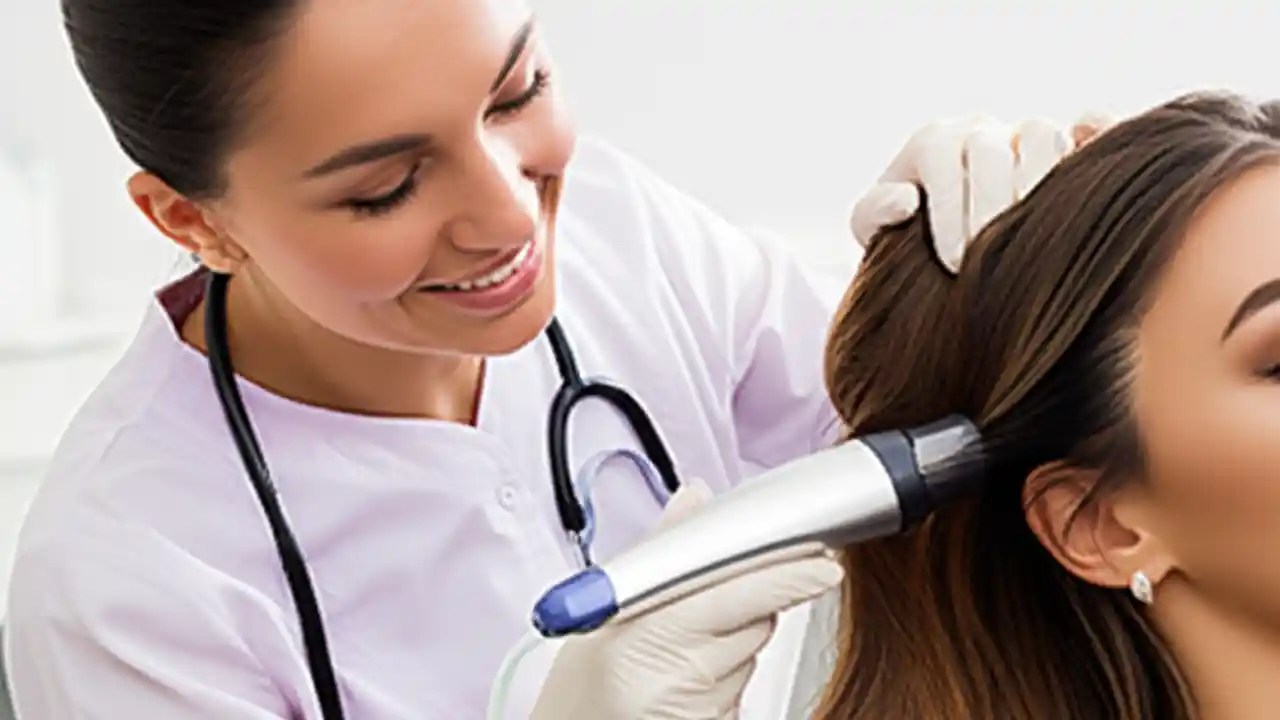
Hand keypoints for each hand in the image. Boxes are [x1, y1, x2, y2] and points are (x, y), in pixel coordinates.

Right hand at [530, 480, 843, 719]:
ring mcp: (696, 708)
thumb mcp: (607, 615)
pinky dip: (726, 680)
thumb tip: (697, 497)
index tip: (820, 565)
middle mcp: (673, 672)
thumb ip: (658, 553)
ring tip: (679, 654)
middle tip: (729, 603)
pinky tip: (685, 684)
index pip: (735, 592)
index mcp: (642, 630)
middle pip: (756, 621)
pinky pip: (744, 691)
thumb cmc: (581, 689)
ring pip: (753, 655)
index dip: (784, 577)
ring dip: (735, 644)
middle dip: (754, 604)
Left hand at [850, 113, 1114, 272]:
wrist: (935, 238)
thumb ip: (873, 214)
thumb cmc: (903, 234)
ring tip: (1032, 240)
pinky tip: (1087, 189)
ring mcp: (1025, 135)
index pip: (942, 161)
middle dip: (991, 207)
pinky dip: (1094, 146)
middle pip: (993, 151)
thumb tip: (905, 202)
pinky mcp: (1066, 148)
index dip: (950, 211)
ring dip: (1038, 186)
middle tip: (988, 259)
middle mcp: (981, 131)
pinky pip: (1089, 130)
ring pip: (1041, 137)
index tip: (954, 262)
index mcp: (933, 143)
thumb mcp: (872, 229)